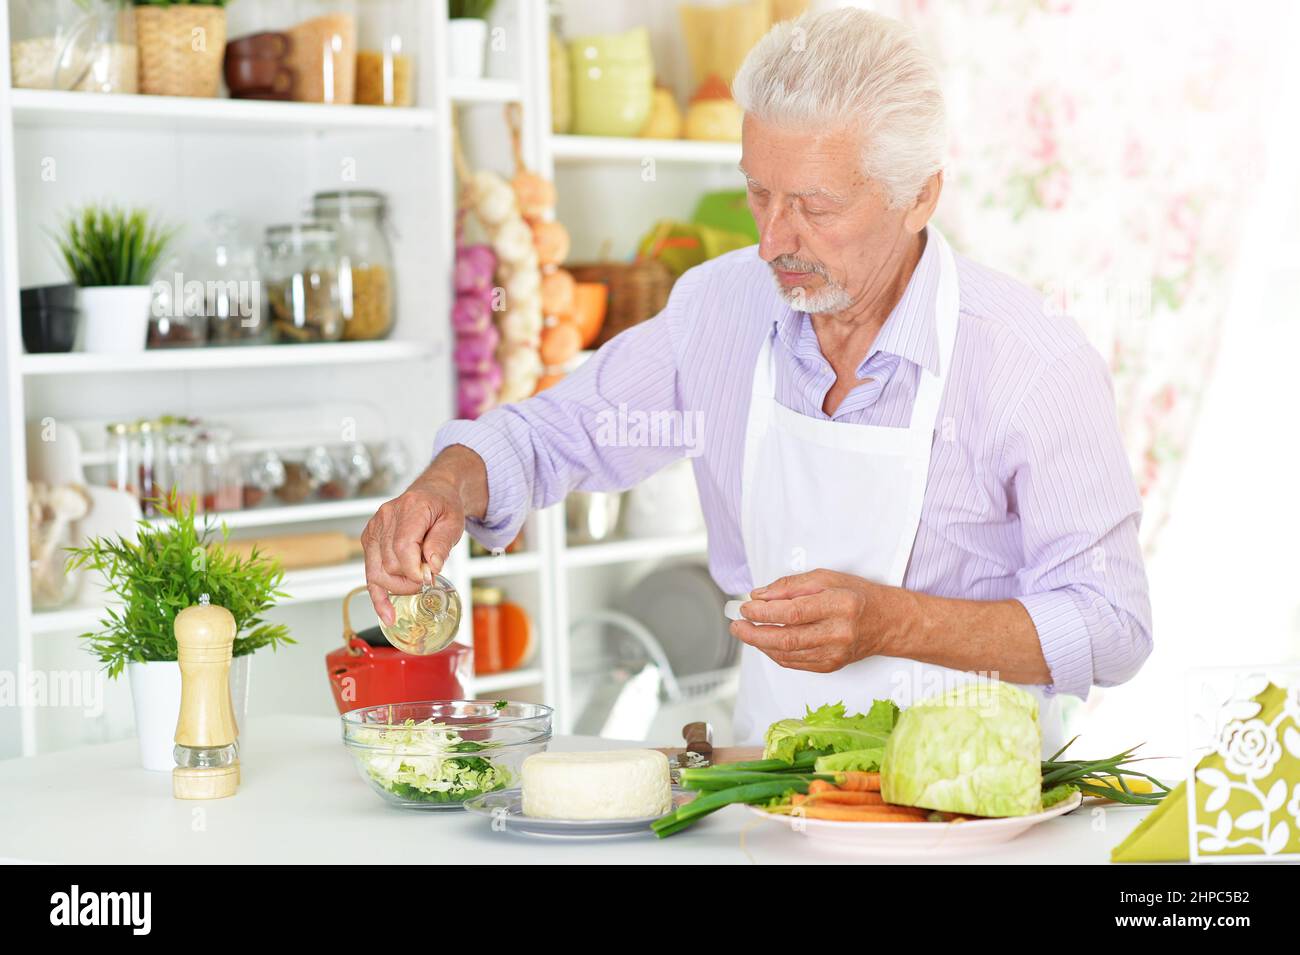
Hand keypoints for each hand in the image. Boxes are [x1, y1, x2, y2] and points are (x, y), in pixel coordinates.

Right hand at [360, 475, 464, 625]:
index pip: (403, 548)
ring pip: (378, 572)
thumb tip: (430, 568)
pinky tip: (387, 613)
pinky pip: (369, 573)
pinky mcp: (369, 540)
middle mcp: (386, 517)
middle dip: (410, 579)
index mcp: (410, 508)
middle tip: (428, 577)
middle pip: (390, 563)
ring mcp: (374, 528)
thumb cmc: (444, 507)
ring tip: (415, 583)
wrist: (433, 493)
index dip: (415, 570)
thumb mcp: (453, 522)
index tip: (428, 578)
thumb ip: (441, 544)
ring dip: (398, 586)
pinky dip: (378, 596)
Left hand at [730, 569, 895, 672]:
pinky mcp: (831, 666)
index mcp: (839, 605)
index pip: (793, 612)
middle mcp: (838, 633)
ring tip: (746, 632)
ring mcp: (835, 654)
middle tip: (737, 625)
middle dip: (755, 633)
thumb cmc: (857, 596)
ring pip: (787, 654)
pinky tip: (766, 642)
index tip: (746, 607)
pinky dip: (775, 653)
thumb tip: (760, 596)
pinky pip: (795, 663)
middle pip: (787, 638)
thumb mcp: (827, 578)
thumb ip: (792, 585)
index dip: (764, 612)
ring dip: (761, 644)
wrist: (887, 622)